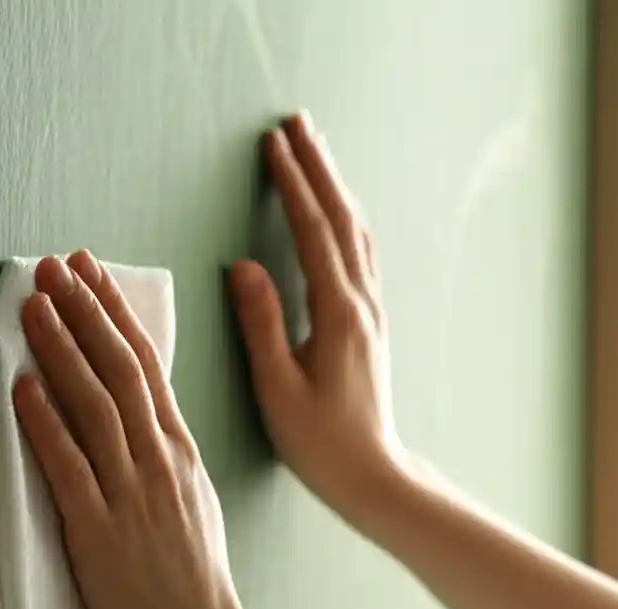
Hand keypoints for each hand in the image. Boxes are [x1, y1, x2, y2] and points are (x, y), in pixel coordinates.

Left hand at [14, 252, 306, 608]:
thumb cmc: (192, 579)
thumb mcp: (189, 499)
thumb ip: (161, 452)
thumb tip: (134, 411)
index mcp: (179, 450)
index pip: (147, 363)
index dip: (114, 311)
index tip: (90, 271)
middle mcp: (158, 461)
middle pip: (119, 369)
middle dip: (84, 310)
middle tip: (53, 265)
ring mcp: (131, 494)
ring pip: (94, 405)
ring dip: (61, 349)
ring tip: (33, 305)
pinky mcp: (99, 532)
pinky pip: (69, 467)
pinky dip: (44, 423)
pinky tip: (22, 387)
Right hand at [232, 114, 407, 506]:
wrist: (374, 476)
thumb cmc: (320, 442)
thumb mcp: (277, 387)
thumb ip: (261, 323)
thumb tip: (243, 265)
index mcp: (337, 314)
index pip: (312, 233)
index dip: (292, 186)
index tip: (274, 146)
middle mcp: (361, 303)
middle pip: (340, 218)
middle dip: (317, 167)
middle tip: (296, 124)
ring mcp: (371, 310)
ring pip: (354, 231)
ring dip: (333, 186)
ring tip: (313, 151)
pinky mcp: (369, 321)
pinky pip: (359, 252)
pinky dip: (344, 217)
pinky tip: (336, 211)